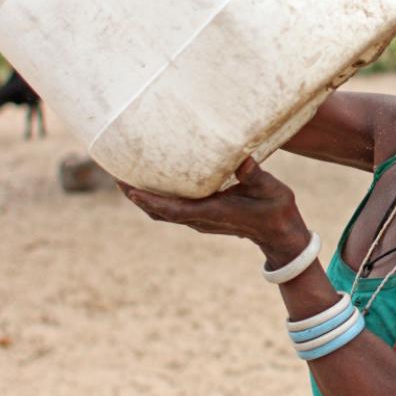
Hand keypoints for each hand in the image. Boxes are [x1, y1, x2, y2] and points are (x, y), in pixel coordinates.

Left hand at [117, 158, 309, 266]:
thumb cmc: (278, 210)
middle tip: (114, 172)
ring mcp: (200, 221)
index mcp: (213, 212)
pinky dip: (156, 199)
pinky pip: (171, 210)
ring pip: (162, 212)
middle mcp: (200, 219)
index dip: (148, 200)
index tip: (128, 187)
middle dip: (135, 195)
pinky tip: (152, 183)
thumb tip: (243, 159)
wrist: (281, 236)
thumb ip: (255, 175)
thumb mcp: (271, 189)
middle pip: (158, 211)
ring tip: (125, 176)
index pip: (172, 209)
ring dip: (142, 198)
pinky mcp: (203, 218)